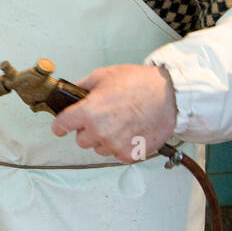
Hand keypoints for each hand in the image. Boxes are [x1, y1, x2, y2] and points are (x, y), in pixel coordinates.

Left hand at [49, 64, 177, 162]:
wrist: (171, 94)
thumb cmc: (140, 83)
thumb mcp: (105, 75)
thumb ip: (83, 87)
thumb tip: (72, 93)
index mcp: (90, 112)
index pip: (62, 125)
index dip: (60, 125)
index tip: (61, 127)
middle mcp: (101, 131)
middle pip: (81, 140)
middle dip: (87, 130)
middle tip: (102, 118)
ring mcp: (116, 145)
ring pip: (99, 148)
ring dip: (105, 139)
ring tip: (120, 123)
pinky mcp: (131, 154)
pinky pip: (117, 154)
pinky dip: (121, 146)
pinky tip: (130, 132)